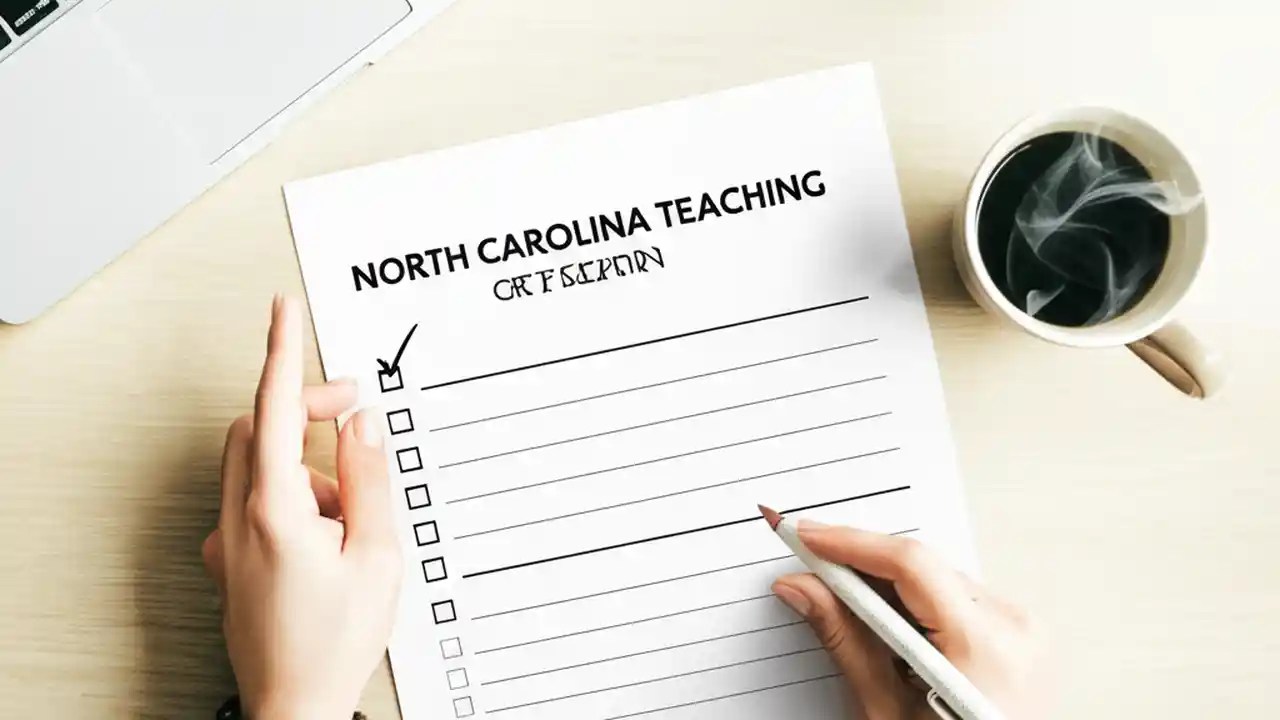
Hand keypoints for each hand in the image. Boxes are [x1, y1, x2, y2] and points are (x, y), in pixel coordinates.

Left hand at [202, 296, 402, 719]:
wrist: (295, 706)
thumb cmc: (335, 642)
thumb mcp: (376, 554)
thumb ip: (370, 478)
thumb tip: (362, 423)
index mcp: (275, 510)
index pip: (276, 407)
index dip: (282, 351)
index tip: (282, 309)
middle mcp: (239, 519)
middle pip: (259, 427)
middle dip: (305, 410)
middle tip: (353, 414)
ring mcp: (229, 541)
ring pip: (257, 465)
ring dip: (305, 466)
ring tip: (353, 517)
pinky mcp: (230, 560)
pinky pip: (254, 502)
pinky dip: (292, 498)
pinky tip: (326, 539)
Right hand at [772, 524, 1044, 718]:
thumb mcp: (886, 711)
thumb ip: (845, 641)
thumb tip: (803, 590)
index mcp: (985, 647)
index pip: (909, 565)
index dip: (850, 543)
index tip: (807, 537)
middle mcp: (1013, 629)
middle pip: (921, 568)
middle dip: (860, 564)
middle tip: (808, 565)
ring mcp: (1021, 631)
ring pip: (936, 579)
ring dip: (886, 585)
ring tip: (839, 599)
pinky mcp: (1016, 637)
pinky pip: (955, 599)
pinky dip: (914, 604)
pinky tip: (882, 620)